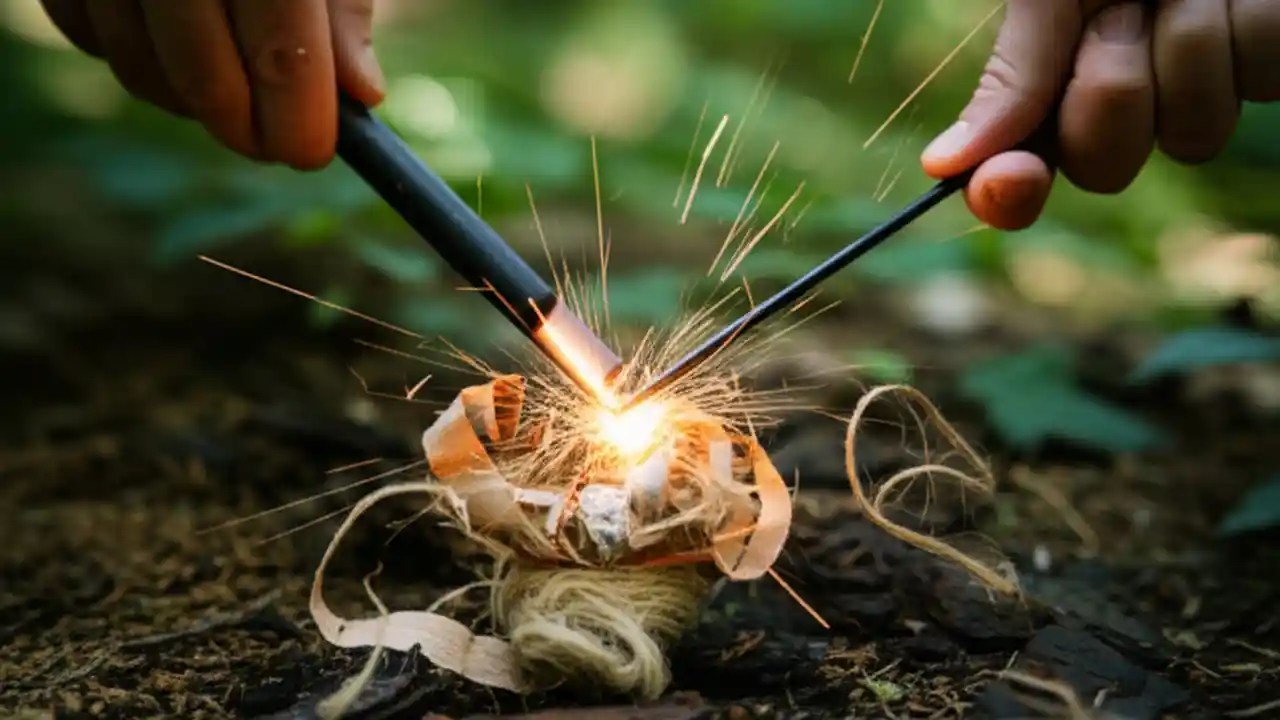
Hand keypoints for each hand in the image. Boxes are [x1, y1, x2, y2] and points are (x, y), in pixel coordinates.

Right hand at [39, 0, 385, 168]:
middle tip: (276, 146)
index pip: (280, 47)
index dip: (299, 115)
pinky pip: (87, 37)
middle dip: (244, 124)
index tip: (311, 152)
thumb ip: (341, 9)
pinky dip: (135, 60)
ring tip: (235, 96)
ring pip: (138, 65)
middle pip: (202, 69)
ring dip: (190, 103)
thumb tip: (363, 96)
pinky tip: (175, 50)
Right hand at [921, 0, 1279, 230]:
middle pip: (1105, 169)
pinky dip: (1250, 21)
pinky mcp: (1264, 62)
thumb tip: (943, 165)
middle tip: (1121, 7)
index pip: (1014, 179)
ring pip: (1194, 135)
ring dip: (1186, 46)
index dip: (1008, 193)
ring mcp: (1198, 84)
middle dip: (1112, 89)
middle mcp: (1120, 97)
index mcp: (1050, 82)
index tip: (1013, 178)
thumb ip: (1009, 75)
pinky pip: (1264, 77)